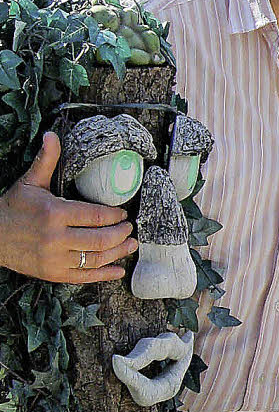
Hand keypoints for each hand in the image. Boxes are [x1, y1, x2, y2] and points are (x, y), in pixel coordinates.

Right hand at [0, 132, 136, 282]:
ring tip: (130, 245)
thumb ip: (47, 160)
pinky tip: (118, 270)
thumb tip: (53, 135)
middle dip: (121, 234)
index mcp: (54, 213)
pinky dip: (104, 274)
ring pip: (96, 258)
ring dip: (118, 253)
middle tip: (130, 229)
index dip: (115, 216)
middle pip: (100, 238)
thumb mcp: (30, 182)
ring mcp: (54, 258)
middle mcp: (56, 238)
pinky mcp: (53, 274)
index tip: (123, 214)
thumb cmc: (14, 208)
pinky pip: (84, 276)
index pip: (96, 216)